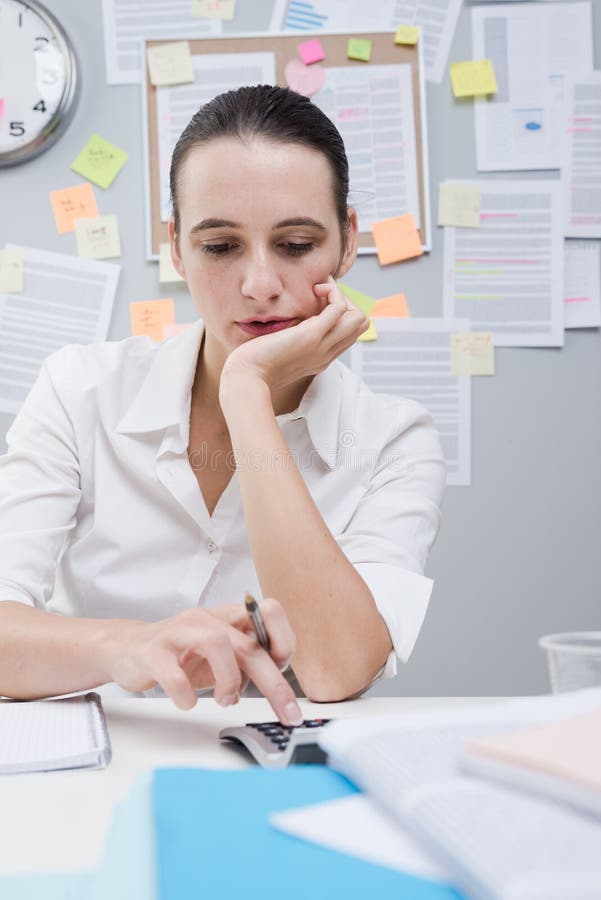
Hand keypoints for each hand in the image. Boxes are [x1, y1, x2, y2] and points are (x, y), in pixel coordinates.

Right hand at [101, 599, 302, 724]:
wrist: (128, 648)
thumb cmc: (181, 653)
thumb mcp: (221, 654)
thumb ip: (248, 662)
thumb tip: (281, 689)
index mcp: (228, 617)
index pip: (269, 615)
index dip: (284, 645)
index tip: (290, 683)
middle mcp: (207, 619)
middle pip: (249, 645)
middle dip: (273, 684)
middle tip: (286, 712)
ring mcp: (179, 632)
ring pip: (217, 644)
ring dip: (228, 681)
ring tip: (225, 700)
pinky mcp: (153, 651)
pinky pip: (174, 674)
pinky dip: (186, 695)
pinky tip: (188, 702)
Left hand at [220, 276, 368, 394]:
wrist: (246, 379)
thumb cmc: (254, 366)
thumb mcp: (279, 352)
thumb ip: (290, 340)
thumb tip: (288, 322)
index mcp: (320, 358)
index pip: (349, 334)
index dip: (341, 314)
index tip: (319, 302)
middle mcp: (326, 354)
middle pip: (360, 325)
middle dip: (346, 303)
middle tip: (321, 294)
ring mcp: (322, 346)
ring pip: (358, 318)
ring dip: (342, 296)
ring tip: (319, 291)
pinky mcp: (311, 336)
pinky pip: (339, 308)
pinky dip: (333, 292)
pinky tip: (314, 289)